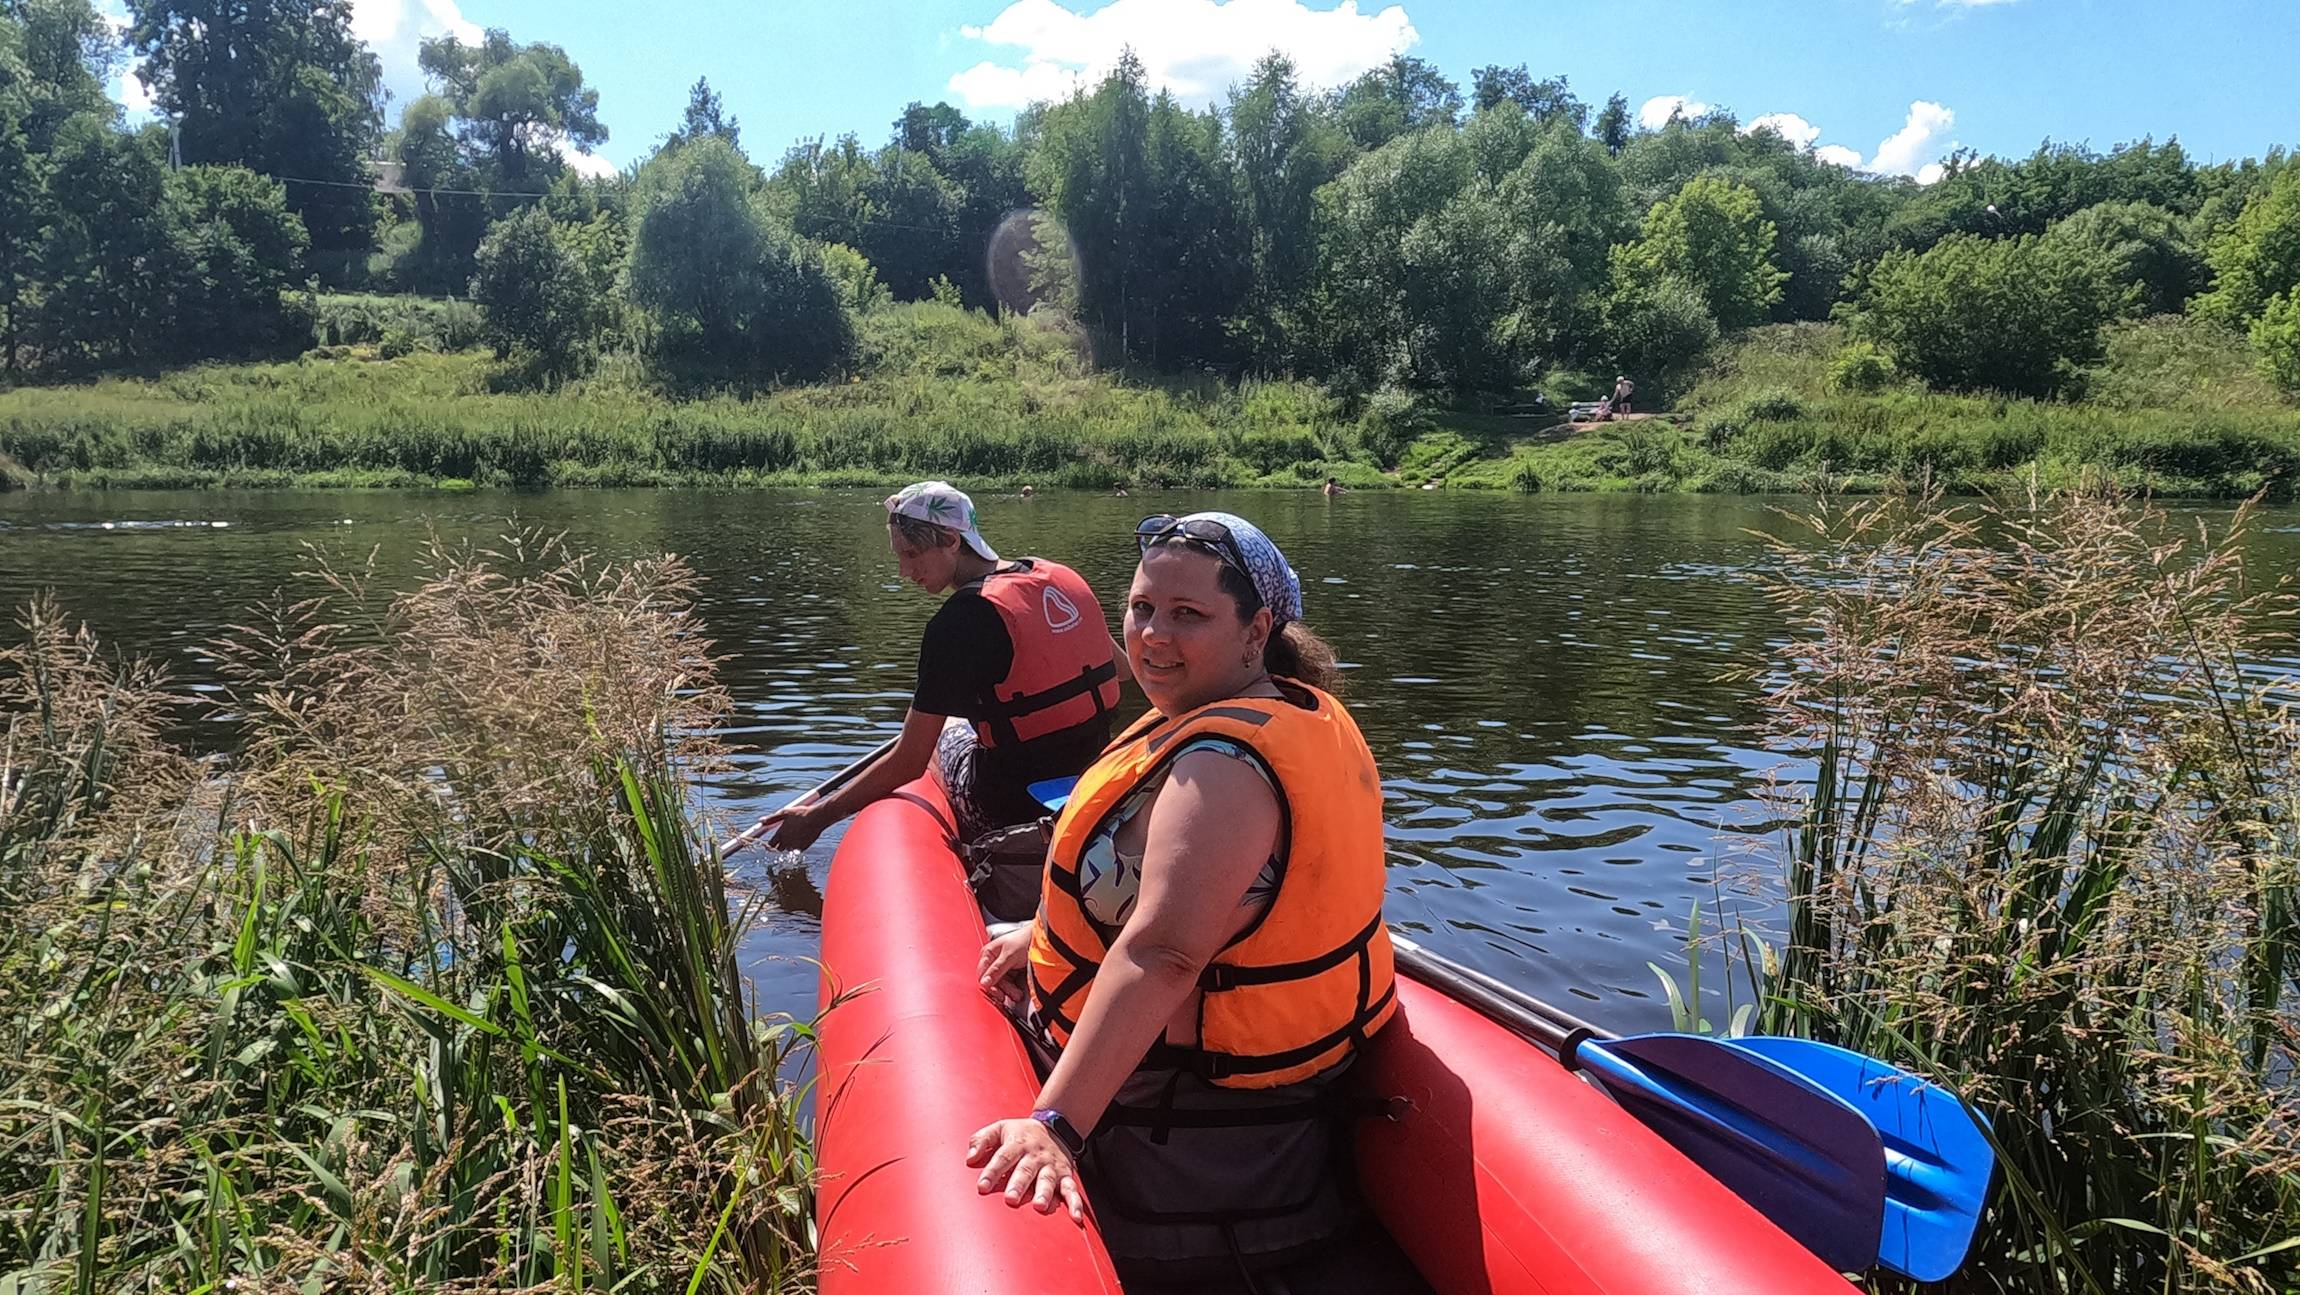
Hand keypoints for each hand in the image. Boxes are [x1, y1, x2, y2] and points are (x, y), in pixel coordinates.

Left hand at [757, 802, 826, 852]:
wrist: (817, 818)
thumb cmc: (801, 813)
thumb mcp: (785, 813)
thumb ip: (772, 818)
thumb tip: (760, 821)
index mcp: (780, 833)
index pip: (770, 844)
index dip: (769, 845)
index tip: (769, 844)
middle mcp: (786, 841)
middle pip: (778, 849)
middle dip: (778, 846)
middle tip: (781, 841)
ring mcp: (795, 845)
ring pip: (788, 850)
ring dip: (788, 846)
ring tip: (794, 836)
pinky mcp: (803, 847)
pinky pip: (797, 850)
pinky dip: (797, 846)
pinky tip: (802, 837)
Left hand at [965, 1117, 1084, 1221]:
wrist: (1056, 1126)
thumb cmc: (1021, 1133)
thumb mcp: (1000, 1128)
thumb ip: (982, 1140)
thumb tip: (969, 1158)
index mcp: (1017, 1144)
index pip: (1003, 1158)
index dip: (992, 1172)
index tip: (982, 1187)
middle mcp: (1035, 1156)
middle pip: (1025, 1171)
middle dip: (1018, 1185)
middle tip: (1010, 1199)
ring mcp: (1051, 1167)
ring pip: (1047, 1180)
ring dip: (1044, 1193)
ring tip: (1039, 1206)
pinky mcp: (1065, 1176)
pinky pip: (1071, 1190)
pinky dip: (1075, 1204)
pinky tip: (1075, 1217)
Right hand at [978, 926, 1033, 1008]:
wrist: (1041, 938)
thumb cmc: (1025, 939)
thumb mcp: (1009, 955)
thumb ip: (996, 969)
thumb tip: (984, 982)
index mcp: (988, 954)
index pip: (982, 974)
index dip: (988, 985)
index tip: (996, 993)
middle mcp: (993, 961)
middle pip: (991, 981)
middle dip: (1000, 990)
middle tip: (1006, 997)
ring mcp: (1002, 967)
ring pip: (1000, 985)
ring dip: (1008, 991)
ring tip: (1017, 995)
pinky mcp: (1011, 972)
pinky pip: (1008, 984)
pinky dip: (1013, 990)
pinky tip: (1017, 993)